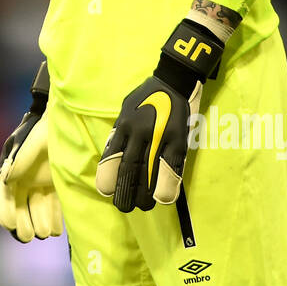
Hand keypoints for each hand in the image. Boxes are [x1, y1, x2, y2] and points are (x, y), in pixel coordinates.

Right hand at [0, 62, 63, 241]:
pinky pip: (51, 205)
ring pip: (35, 207)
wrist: (68, 120)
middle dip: (22, 221)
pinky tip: (57, 229)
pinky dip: (53, 217)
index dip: (4, 210)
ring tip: (46, 232)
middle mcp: (24, 177)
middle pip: (18, 205)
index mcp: (13, 167)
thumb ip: (21, 159)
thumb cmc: (47, 128)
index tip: (10, 224)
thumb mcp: (34, 141)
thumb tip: (6, 179)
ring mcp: (39, 182)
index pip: (3, 193)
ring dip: (39, 221)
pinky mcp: (54, 184)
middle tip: (30, 235)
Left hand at [95, 19, 221, 212]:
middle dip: (124, 192)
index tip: (107, 192)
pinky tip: (163, 198)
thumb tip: (114, 152)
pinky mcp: (179, 139)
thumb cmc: (148, 94)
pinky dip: (167, 185)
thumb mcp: (126, 108)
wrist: (175, 78)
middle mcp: (138, 132)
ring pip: (149, 172)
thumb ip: (120, 130)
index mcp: (123, 125)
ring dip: (145, 194)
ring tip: (143, 207)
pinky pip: (172, 167)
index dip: (108, 178)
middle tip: (124, 207)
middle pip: (129, 169)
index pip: (112, 157)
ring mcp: (160, 137)